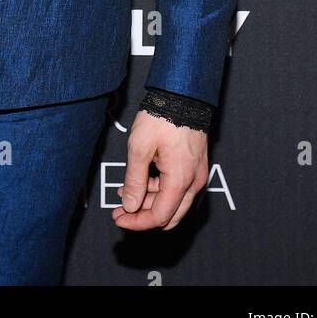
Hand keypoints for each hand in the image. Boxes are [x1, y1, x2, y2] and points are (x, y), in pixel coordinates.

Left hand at [112, 108, 208, 230]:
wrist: (183, 94)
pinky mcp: (195, 166)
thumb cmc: (161, 117)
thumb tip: (130, 206)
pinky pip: (180, 189)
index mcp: (180, 180)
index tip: (119, 218)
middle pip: (170, 216)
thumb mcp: (139, 148)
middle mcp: (194, 182)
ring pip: (175, 203)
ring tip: (125, 191)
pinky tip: (142, 181)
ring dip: (150, 202)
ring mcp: (197, 175)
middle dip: (144, 217)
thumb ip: (135, 181)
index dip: (137, 222)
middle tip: (121, 212)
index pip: (159, 216)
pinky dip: (161, 191)